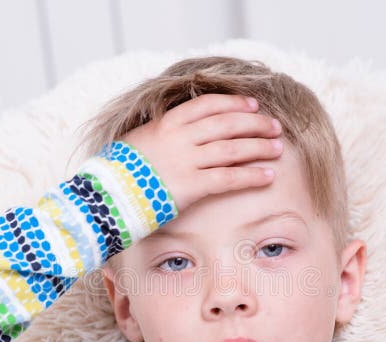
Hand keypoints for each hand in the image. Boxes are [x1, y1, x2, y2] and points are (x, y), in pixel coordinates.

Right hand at [119, 93, 282, 212]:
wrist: (107, 195)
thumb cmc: (121, 171)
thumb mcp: (139, 140)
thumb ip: (163, 133)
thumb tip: (180, 132)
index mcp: (168, 123)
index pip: (209, 105)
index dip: (234, 104)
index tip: (253, 106)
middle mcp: (181, 138)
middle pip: (227, 124)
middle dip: (255, 124)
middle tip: (274, 126)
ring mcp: (187, 161)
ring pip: (232, 148)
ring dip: (259, 147)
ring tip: (278, 148)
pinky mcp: (192, 186)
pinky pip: (229, 177)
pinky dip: (251, 175)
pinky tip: (268, 175)